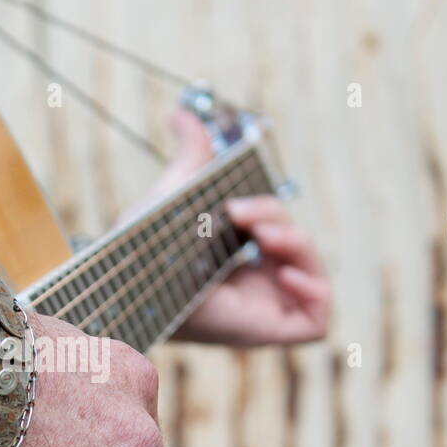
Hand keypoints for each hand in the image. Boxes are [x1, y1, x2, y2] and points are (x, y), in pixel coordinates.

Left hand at [124, 107, 330, 346]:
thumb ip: (191, 155)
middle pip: (296, 250)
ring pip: (311, 275)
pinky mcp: (266, 332)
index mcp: (230, 263)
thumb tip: (182, 114)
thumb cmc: (142, 250)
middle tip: (239, 213)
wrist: (130, 280)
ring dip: (298, 244)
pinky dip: (315, 291)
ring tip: (260, 237)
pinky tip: (285, 272)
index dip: (269, 216)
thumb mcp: (177, 194)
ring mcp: (260, 312)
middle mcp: (248, 289)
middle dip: (278, 220)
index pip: (275, 238)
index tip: (234, 205)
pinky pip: (315, 323)